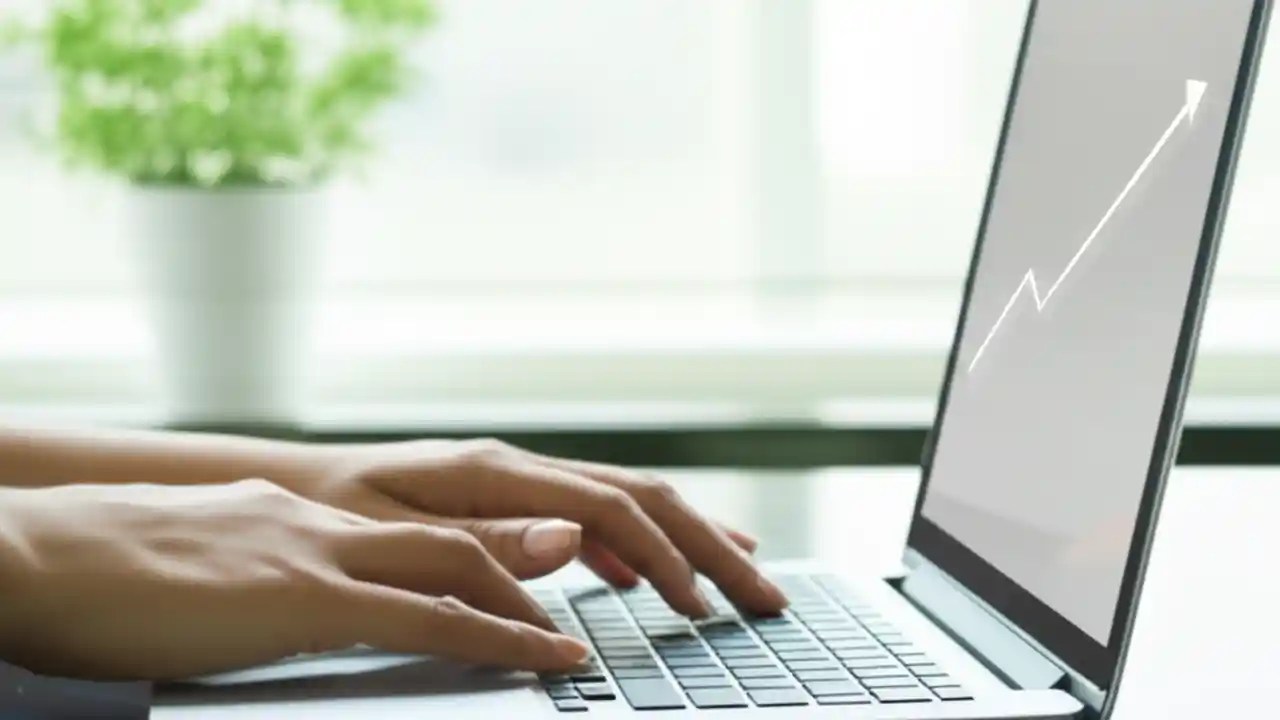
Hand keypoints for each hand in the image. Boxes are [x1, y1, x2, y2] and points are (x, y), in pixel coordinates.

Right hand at [0, 480, 588, 680]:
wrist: (30, 556)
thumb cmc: (88, 571)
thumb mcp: (189, 564)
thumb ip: (244, 569)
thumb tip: (259, 590)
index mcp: (287, 514)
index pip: (404, 530)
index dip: (471, 551)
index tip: (514, 577)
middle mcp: (316, 520)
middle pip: (452, 536)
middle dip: (524, 568)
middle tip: (570, 606)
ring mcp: (315, 551)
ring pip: (458, 565)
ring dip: (527, 603)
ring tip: (569, 642)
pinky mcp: (306, 597)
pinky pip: (429, 618)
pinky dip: (498, 638)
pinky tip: (540, 660)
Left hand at [289, 439, 787, 617]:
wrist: (288, 490)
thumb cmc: (329, 517)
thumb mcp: (394, 536)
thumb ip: (485, 542)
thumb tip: (574, 541)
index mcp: (496, 473)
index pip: (610, 508)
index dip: (666, 556)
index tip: (702, 607)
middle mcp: (518, 469)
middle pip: (641, 498)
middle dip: (709, 546)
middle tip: (766, 595)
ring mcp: (519, 483)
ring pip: (627, 506)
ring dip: (688, 543)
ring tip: (738, 581)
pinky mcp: (511, 503)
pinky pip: (592, 521)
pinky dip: (636, 550)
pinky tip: (651, 580)